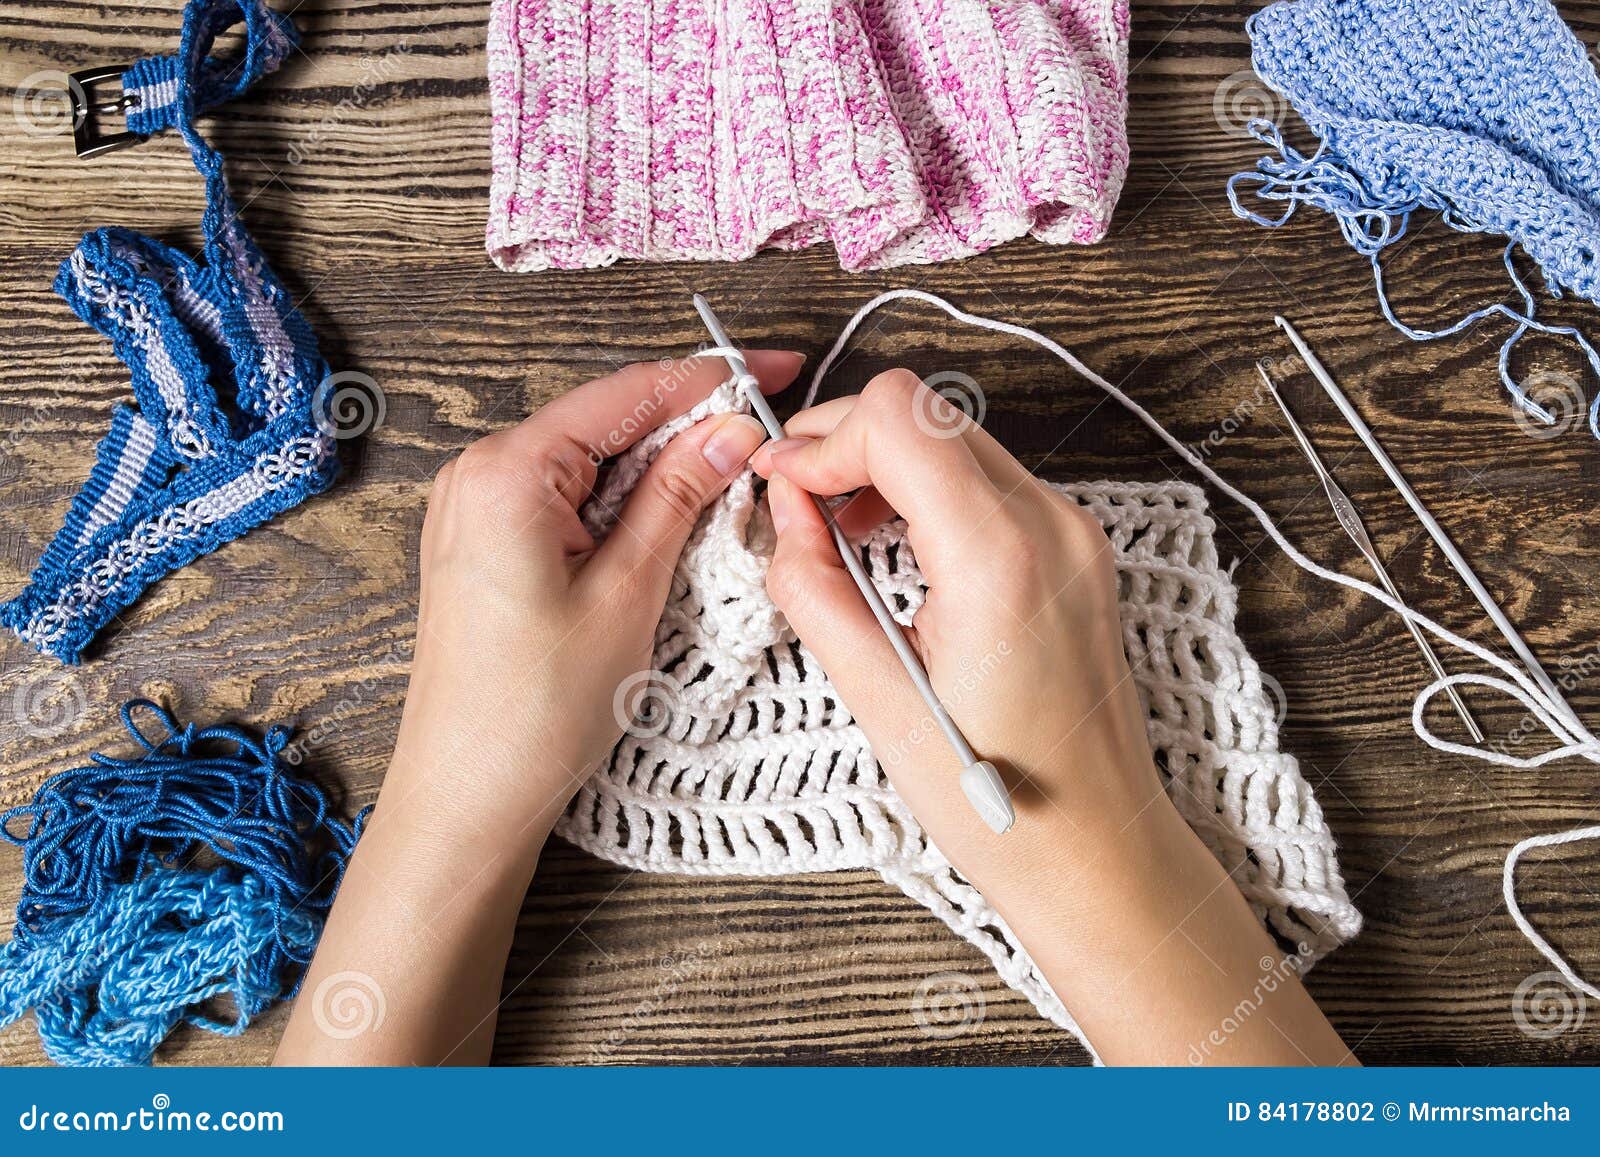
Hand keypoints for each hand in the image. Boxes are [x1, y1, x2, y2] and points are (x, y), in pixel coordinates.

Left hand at [277, 351, 798, 1064]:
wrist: (466, 797)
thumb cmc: (537, 708)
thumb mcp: (628, 592)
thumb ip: (678, 497)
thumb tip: (731, 430)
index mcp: (508, 471)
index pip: (627, 394)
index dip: (710, 379)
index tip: (777, 369)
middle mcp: (479, 473)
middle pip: (606, 421)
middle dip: (689, 423)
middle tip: (766, 434)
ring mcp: (474, 508)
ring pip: (589, 460)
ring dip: (659, 467)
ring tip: (732, 480)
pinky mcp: (483, 544)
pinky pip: (565, 497)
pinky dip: (621, 501)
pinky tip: (670, 517)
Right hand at [751, 369, 1164, 905]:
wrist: (1095, 846)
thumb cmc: (1000, 797)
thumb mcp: (877, 697)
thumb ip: (815, 588)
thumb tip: (785, 513)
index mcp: (1000, 559)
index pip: (900, 419)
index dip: (822, 438)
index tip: (781, 483)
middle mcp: (1052, 526)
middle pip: (927, 410)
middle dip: (846, 440)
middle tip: (792, 497)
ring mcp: (1075, 532)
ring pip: (957, 435)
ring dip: (885, 461)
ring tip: (837, 527)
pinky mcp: (1078, 548)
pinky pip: (988, 478)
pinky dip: (927, 488)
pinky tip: (892, 541)